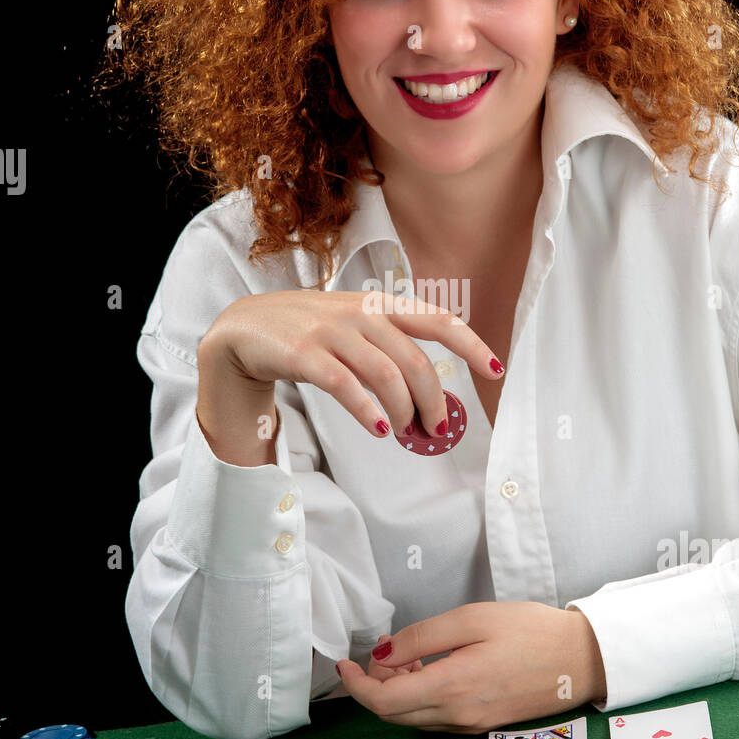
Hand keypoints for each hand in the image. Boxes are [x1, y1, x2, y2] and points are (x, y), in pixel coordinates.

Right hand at [199, 289, 502, 441]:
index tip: (495, 371)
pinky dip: (367, 410)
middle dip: (433, 399)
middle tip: (436, 428)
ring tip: (406, 433)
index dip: (470, 344)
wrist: (243, 329)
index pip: (436, 319)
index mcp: (378, 305)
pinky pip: (344, 385)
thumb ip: (391, 348)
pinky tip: (380, 429)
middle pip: (414, 359)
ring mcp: (329, 331)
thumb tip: (435, 393)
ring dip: (404, 410)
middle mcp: (358, 313)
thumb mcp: (354, 328)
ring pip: (384, 374)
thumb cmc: (308, 334)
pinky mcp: (302, 353)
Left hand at [337, 603, 606, 732]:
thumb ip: (423, 637)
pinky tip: (430, 669)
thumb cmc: (531, 631)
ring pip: (415, 717)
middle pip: (395, 714)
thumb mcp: (472, 619)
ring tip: (406, 654)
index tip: (345, 663)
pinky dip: (421, 696)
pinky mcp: (484, 724)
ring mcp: (472, 725)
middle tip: (380, 651)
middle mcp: (458, 716)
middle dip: (375, 686)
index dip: (357, 686)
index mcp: (452, 689)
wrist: (584, 659)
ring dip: (398, 691)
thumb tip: (382, 654)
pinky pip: (437, 717)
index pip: (384, 703)